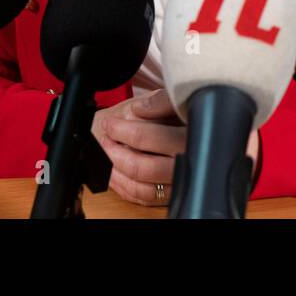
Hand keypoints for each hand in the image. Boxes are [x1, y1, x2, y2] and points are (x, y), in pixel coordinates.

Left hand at [92, 89, 185, 205]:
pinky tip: (113, 172)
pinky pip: (144, 198)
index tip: (110, 124)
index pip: (153, 138)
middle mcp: (189, 164)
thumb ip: (158, 101)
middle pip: (147, 168)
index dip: (125, 131)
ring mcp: (180, 183)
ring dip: (118, 172)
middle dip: (117, 155)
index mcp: (190, 137)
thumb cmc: (170, 113)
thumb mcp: (168, 97)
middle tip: (105, 141)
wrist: (180, 128)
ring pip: (145, 187)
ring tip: (107, 155)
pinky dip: (124, 187)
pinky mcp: (171, 195)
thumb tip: (140, 109)